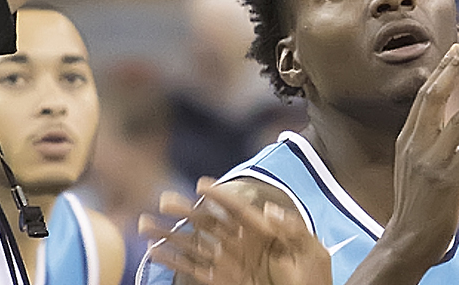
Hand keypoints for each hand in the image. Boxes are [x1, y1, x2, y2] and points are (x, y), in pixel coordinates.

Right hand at [142, 180, 330, 284]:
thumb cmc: (314, 280)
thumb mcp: (312, 252)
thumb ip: (294, 230)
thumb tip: (270, 210)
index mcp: (263, 232)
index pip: (238, 208)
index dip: (221, 195)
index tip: (201, 184)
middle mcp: (241, 244)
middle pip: (208, 223)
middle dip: (185, 211)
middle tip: (163, 200)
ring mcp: (229, 263)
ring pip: (194, 245)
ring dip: (169, 235)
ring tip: (145, 225)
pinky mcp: (221, 281)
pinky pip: (193, 270)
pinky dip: (174, 262)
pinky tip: (155, 254)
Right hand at [384, 38, 458, 266]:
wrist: (407, 238)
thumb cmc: (416, 200)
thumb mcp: (413, 161)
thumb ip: (426, 137)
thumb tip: (445, 115)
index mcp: (407, 137)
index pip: (424, 93)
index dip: (443, 68)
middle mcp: (416, 143)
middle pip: (435, 95)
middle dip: (455, 67)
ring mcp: (432, 161)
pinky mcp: (449, 178)